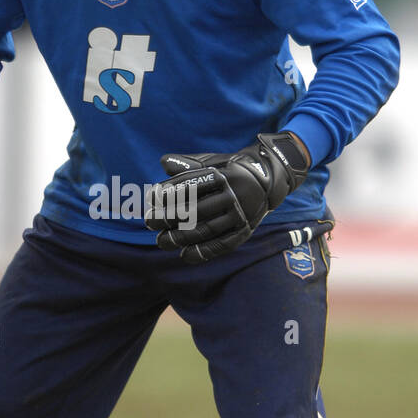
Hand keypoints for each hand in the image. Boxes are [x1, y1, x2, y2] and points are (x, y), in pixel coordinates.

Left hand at [144, 131, 309, 264]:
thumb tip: (163, 162)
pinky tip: (184, 255)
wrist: (267, 180)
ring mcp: (240, 214)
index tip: (151, 200)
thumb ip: (188, 164)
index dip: (168, 194)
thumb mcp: (212, 162)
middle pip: (195, 210)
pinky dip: (203, 252)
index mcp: (222, 175)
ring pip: (206, 229)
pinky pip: (222, 245)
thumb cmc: (230, 171)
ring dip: (181, 237)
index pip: (190, 186)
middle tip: (150, 222)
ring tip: (161, 241)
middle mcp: (233, 195)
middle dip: (168, 217)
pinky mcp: (245, 230)